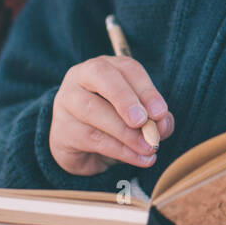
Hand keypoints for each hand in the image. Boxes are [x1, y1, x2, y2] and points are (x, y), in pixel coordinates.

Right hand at [49, 55, 173, 175]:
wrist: (82, 148)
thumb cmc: (115, 122)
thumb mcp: (139, 116)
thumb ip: (155, 118)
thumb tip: (163, 125)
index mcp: (106, 66)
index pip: (126, 68)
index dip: (146, 89)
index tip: (161, 112)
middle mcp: (82, 76)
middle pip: (101, 75)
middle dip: (125, 98)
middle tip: (143, 122)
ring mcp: (68, 101)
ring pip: (93, 110)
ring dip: (125, 132)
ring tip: (148, 147)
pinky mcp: (63, 129)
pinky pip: (91, 138)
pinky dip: (119, 150)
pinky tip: (138, 158)